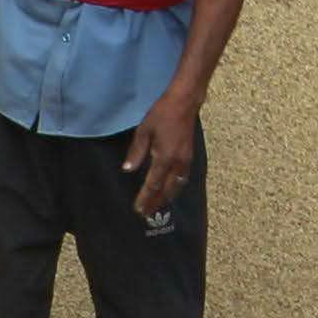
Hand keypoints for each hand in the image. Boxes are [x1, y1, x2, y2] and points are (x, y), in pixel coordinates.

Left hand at [125, 84, 202, 222]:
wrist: (185, 102)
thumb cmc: (161, 114)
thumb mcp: (144, 131)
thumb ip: (136, 152)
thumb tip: (127, 170)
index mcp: (164, 158)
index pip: (153, 184)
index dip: (145, 198)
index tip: (138, 209)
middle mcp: (177, 163)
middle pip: (166, 190)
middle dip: (156, 203)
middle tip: (146, 214)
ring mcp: (186, 161)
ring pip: (176, 187)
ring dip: (166, 198)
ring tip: (156, 206)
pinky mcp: (190, 157)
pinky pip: (182, 179)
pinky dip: (174, 189)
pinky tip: (169, 190)